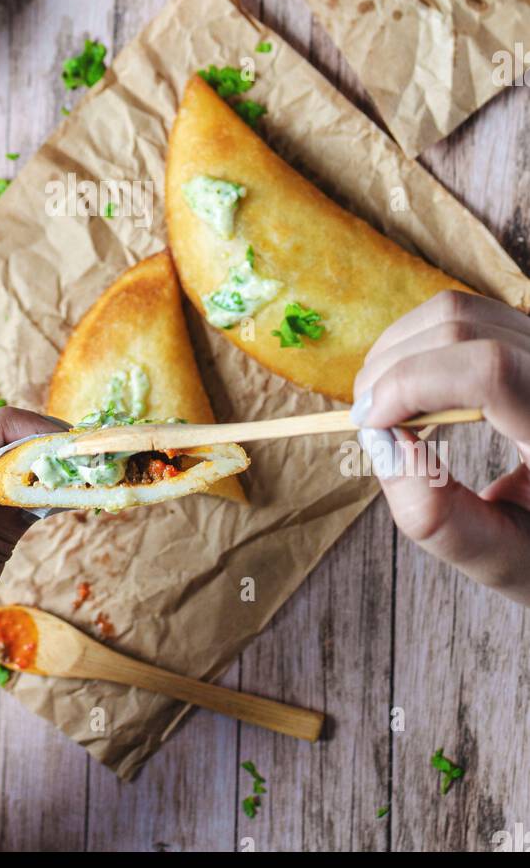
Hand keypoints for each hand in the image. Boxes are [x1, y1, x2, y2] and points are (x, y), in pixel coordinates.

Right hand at [352, 291, 529, 605]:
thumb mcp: (503, 558)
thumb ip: (439, 516)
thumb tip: (381, 443)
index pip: (488, 370)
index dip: (412, 384)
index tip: (371, 424)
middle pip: (462, 328)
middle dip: (393, 368)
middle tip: (365, 419)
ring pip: (459, 309)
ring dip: (401, 348)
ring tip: (383, 400)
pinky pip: (469, 313)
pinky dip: (423, 340)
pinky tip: (412, 381)